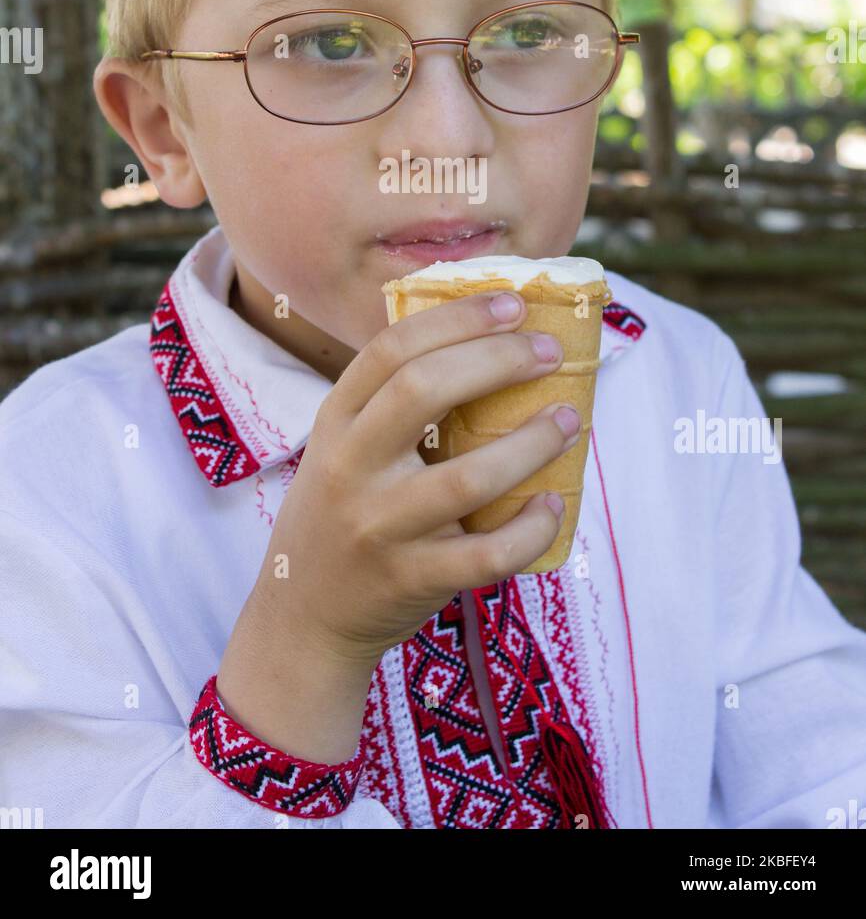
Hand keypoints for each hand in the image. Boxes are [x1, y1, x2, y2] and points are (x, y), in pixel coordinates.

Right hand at [252, 289, 580, 668]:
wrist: (302, 616)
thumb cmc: (344, 513)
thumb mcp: (344, 447)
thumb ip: (393, 404)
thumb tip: (491, 339)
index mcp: (335, 420)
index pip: (392, 348)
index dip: (458, 318)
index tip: (513, 303)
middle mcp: (349, 467)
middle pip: (423, 391)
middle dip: (498, 360)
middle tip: (549, 351)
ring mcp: (377, 526)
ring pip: (466, 478)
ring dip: (531, 444)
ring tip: (569, 421)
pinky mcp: (409, 579)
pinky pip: (485, 555)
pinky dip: (529, 529)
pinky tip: (552, 505)